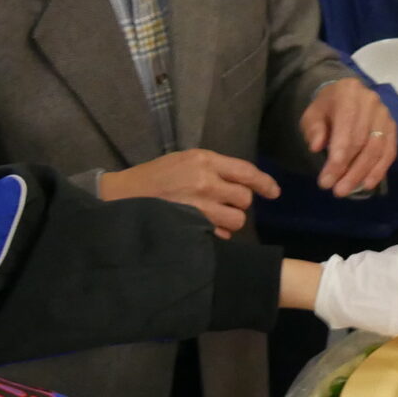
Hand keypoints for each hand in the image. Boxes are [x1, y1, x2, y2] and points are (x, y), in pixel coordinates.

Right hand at [98, 148, 277, 237]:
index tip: (274, 193)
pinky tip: (201, 230)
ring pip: (236, 220)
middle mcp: (206, 182)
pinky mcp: (193, 227)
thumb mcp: (183, 161)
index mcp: (204, 160)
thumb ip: (211, 168)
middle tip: (224, 204)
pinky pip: (220, 236)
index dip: (265, 183)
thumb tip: (240, 181)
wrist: (122, 196)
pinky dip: (216, 235)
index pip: (246, 171)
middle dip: (238, 203)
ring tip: (213, 218)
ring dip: (229, 221)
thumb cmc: (153, 177)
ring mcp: (199, 207)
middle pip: (244, 198)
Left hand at [302, 78, 396, 195]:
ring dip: (363, 173)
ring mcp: (385, 114)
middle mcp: (371, 102)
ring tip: (348, 190)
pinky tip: (368, 184)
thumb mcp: (313, 114)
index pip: (346, 132)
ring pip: (377, 149)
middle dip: (349, 170)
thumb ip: (313, 129)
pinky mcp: (393, 126)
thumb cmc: (327, 107)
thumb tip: (316, 147)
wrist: (346, 94)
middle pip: (362, 142)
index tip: (326, 182)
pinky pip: (389, 152)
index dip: (337, 160)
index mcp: (348, 94)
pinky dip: (379, 170)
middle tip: (337, 191)